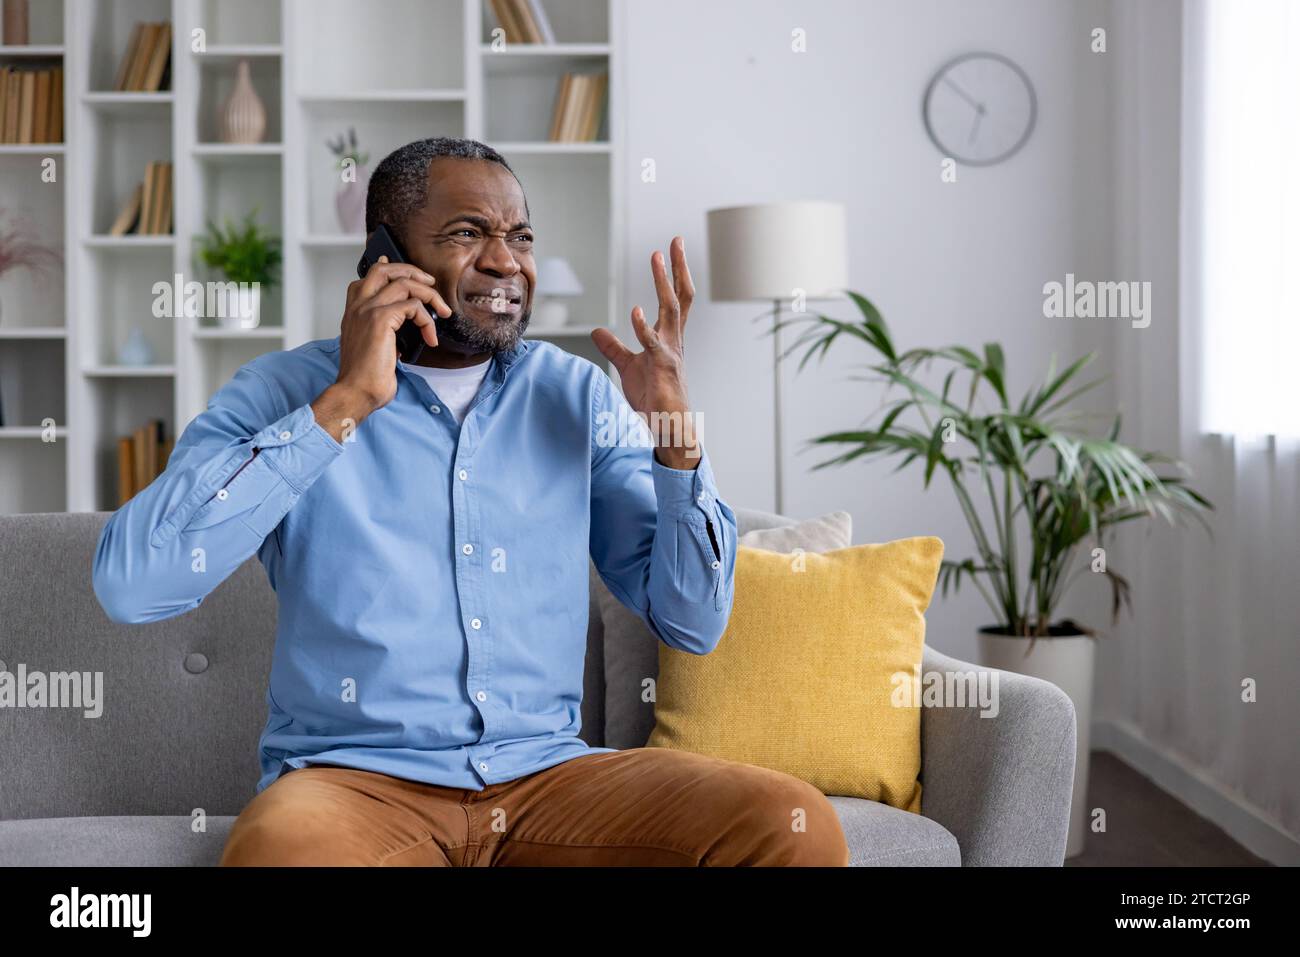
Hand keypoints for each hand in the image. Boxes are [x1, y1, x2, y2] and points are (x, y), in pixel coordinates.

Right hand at [312, 256, 450, 439]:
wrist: (356, 392)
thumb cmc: (366, 377)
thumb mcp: (374, 347)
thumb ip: (385, 330)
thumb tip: (406, 322)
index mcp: (354, 312)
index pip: (368, 278)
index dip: (389, 269)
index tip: (408, 272)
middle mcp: (358, 306)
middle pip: (385, 270)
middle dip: (412, 271)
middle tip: (431, 283)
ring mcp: (368, 310)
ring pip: (405, 283)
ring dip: (430, 295)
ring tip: (443, 311)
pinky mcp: (381, 319)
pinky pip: (414, 306)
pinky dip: (428, 321)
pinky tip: (430, 338)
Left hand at [592, 236, 699, 469]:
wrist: (667, 426)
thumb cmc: (653, 397)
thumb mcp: (628, 366)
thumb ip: (614, 347)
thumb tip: (598, 330)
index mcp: (669, 337)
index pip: (675, 299)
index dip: (673, 274)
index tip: (670, 250)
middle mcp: (674, 339)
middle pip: (681, 296)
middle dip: (678, 267)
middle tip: (676, 240)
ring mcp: (670, 351)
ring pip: (671, 309)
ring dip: (664, 282)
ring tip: (657, 258)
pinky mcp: (662, 368)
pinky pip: (653, 343)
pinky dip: (643, 326)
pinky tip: (634, 310)